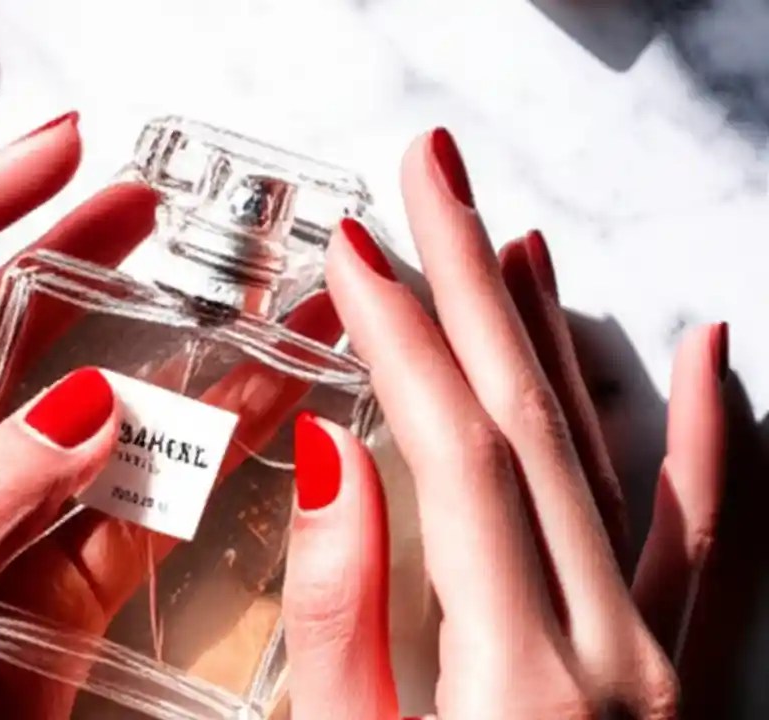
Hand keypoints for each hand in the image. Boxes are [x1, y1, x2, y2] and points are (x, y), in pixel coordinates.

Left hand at [0, 112, 159, 718]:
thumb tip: (80, 404)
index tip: (54, 154)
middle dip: (58, 247)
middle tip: (140, 203)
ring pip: (69, 406)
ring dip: (139, 348)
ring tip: (209, 298)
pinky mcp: (50, 585)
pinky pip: (125, 499)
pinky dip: (183, 457)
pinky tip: (238, 423)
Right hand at [282, 128, 726, 717]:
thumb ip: (344, 623)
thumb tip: (334, 463)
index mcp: (519, 678)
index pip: (452, 451)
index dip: (397, 336)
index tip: (353, 250)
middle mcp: (616, 653)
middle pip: (531, 418)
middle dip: (468, 281)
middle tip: (428, 174)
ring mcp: (670, 667)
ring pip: (612, 455)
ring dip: (553, 334)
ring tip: (510, 236)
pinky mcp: (692, 683)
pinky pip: (717, 540)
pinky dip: (715, 438)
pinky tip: (705, 353)